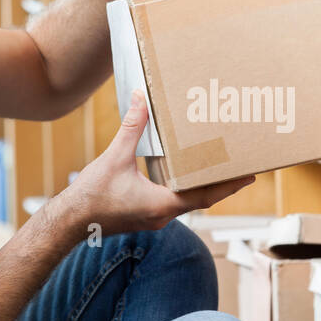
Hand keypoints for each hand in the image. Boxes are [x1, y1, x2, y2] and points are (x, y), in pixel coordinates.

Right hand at [61, 88, 255, 236]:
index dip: (230, 185)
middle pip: (201, 199)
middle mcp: (163, 215)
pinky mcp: (144, 216)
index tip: (251, 176)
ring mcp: (154, 218)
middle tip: (240, 169)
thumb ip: (132, 128)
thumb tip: (140, 98)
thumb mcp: (115, 157)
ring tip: (213, 170)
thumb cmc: (92, 195)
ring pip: (186, 202)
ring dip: (201, 187)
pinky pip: (172, 203)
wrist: (70, 222)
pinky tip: (179, 176)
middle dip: (221, 184)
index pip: (206, 195)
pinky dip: (183, 190)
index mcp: (163, 204)